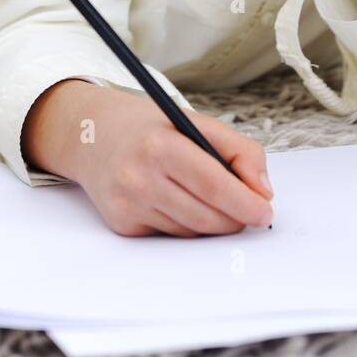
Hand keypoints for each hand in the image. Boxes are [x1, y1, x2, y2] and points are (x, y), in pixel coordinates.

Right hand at [25, 80, 273, 237]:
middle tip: (250, 209)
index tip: (265, 211)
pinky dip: (187, 224)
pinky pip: (171, 235)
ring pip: (192, 232)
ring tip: (213, 198)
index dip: (246, 203)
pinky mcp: (122, 225)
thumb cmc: (150, 127)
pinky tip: (179, 200)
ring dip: (212, 222)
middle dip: (236, 217)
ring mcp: (128, 205)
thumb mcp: (194, 120)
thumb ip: (238, 149)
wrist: (91, 135)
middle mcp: (139, 178)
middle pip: (207, 216)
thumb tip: (263, 191)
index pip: (214, 185)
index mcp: (161, 145)